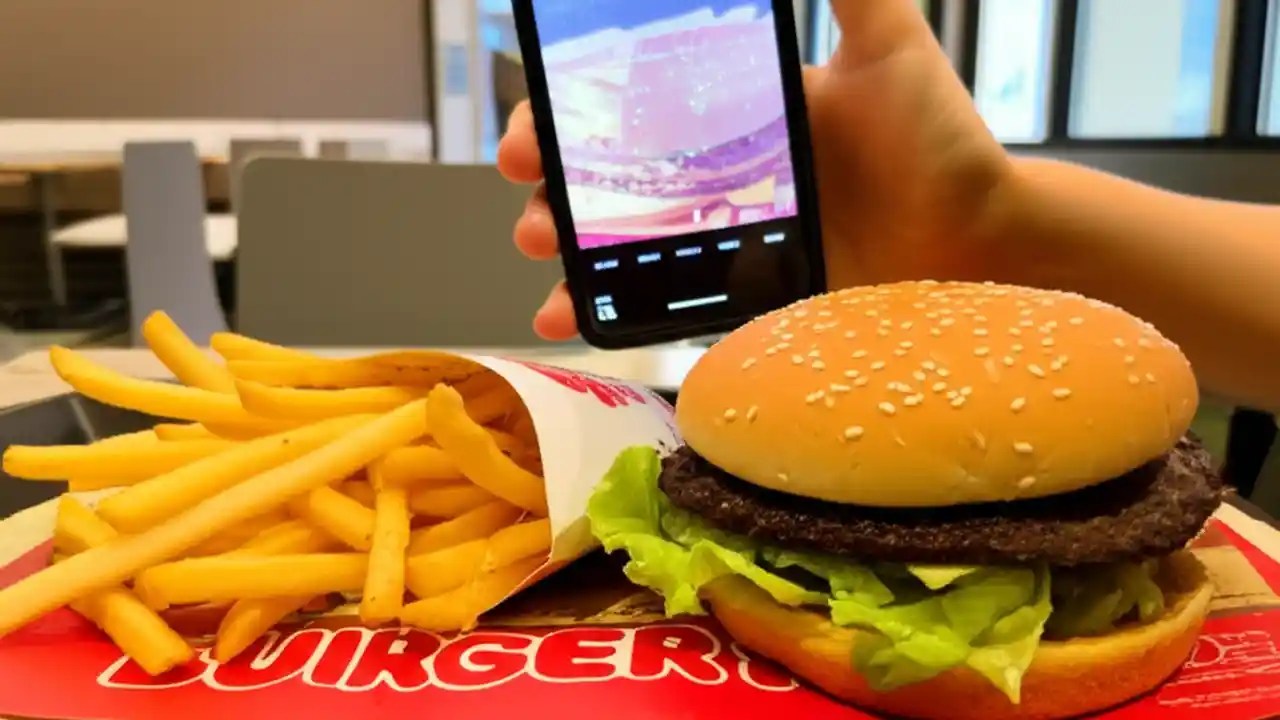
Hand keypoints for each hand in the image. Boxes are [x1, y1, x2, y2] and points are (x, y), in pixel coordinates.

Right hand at [499, 0, 1011, 339]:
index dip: (573, 112)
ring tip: (539, 247)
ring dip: (565, 243)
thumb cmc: (942, 145)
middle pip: (612, 175)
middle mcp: (724, 176)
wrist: (983, 241)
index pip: (635, 106)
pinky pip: (663, 299)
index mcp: (739, 117)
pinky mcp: (745, 294)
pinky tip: (563, 314)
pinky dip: (606, 307)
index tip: (535, 123)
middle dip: (553, 179)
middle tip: (527, 184)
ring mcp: (729, 239)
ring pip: (622, 240)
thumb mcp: (891, 51)